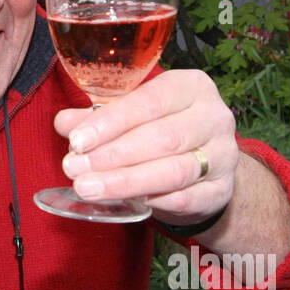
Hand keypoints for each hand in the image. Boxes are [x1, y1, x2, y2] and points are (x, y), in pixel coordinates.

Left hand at [54, 69, 237, 226]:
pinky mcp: (223, 190)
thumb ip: (99, 117)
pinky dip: (154, 201)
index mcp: (191, 87)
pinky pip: (186, 199)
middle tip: (74, 168)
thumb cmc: (164, 130)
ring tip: (88, 188)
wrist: (209, 166)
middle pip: (162, 138)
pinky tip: (126, 202)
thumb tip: (65, 122)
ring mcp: (224, 155)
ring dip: (126, 182)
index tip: (77, 141)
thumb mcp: (133, 115)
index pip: (148, 102)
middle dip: (112, 155)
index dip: (110, 122)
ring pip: (173, 171)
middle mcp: (214, 117)